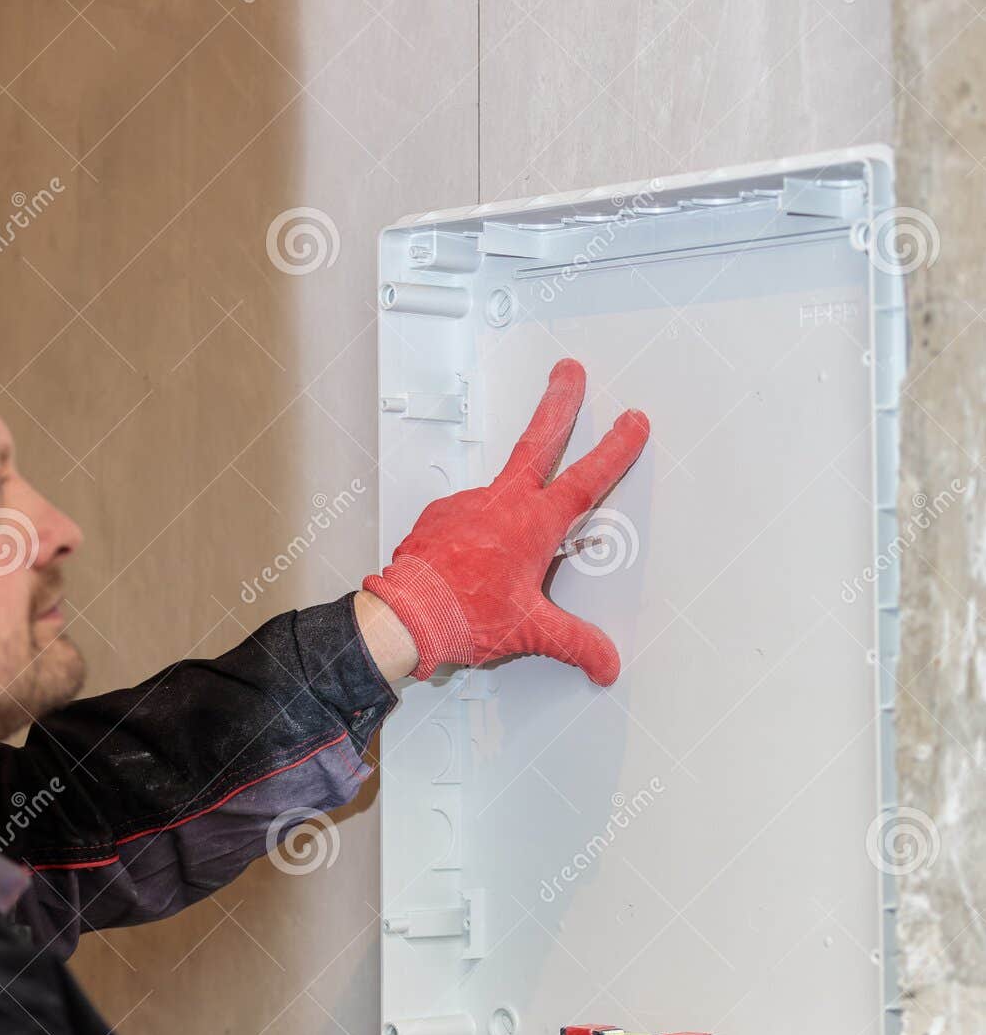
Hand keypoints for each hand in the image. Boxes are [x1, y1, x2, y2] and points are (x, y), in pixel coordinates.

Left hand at [362, 359, 648, 684]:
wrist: (403, 617)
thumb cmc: (461, 615)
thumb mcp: (531, 632)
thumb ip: (575, 644)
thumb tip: (604, 662)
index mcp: (532, 525)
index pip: (586, 480)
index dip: (615, 450)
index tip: (632, 422)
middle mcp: (500, 504)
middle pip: (539, 441)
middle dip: (559, 403)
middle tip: (569, 371)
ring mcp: (467, 505)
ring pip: (502, 488)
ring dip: (513, 500)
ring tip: (507, 550)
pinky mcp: (440, 516)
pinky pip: (470, 517)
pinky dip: (479, 531)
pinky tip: (477, 557)